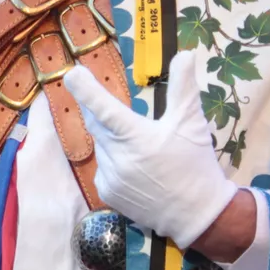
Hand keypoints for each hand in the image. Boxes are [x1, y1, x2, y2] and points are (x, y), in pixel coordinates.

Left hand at [64, 53, 239, 249]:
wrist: (197, 215)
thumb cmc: (195, 165)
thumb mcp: (191, 124)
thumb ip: (183, 87)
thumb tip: (185, 54)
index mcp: (136, 137)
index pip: (104, 108)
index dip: (86, 90)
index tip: (72, 73)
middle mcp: (117, 157)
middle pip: (97, 124)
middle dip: (102, 112)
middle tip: (121, 113)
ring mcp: (110, 177)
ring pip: (102, 146)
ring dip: (114, 140)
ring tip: (144, 151)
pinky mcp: (107, 193)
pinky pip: (103, 167)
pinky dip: (114, 161)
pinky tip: (137, 169)